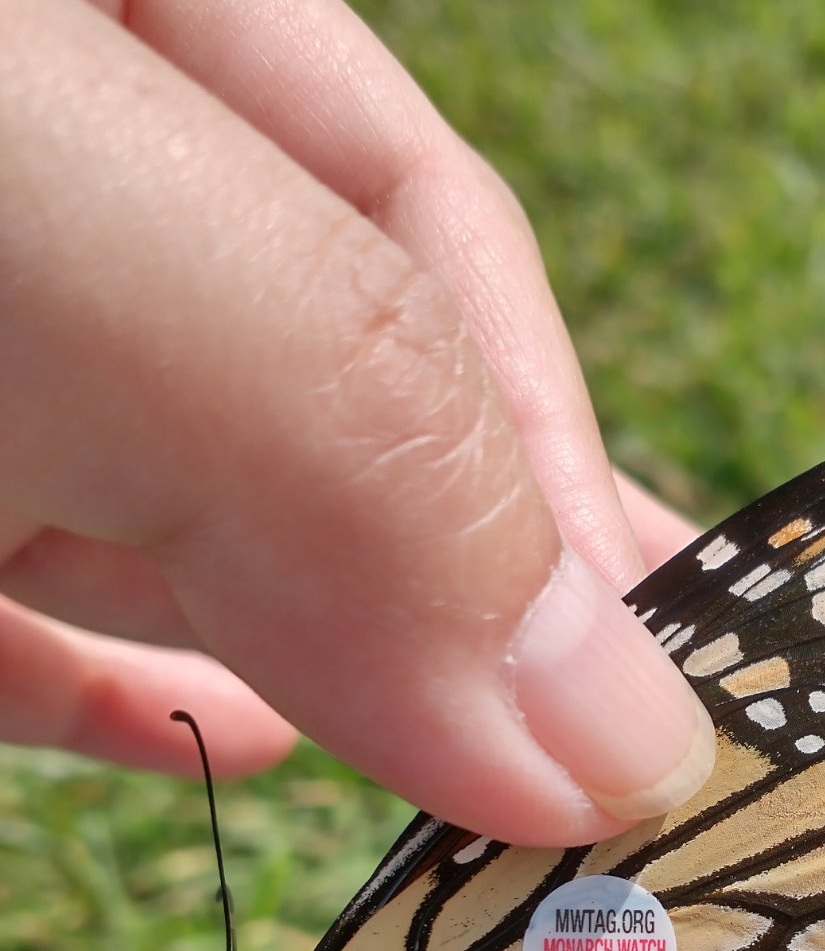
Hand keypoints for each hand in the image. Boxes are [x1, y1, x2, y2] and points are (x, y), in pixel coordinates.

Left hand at [0, 0, 713, 844]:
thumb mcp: (86, 236)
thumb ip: (368, 440)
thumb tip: (623, 731)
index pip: (412, 211)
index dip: (544, 456)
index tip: (635, 690)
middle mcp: (41, 160)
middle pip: (309, 382)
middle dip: (453, 582)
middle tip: (617, 758)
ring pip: (157, 505)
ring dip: (308, 657)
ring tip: (480, 790)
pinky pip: (0, 606)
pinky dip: (105, 692)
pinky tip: (229, 747)